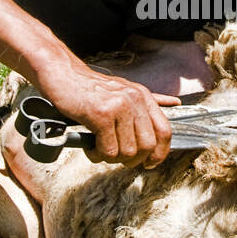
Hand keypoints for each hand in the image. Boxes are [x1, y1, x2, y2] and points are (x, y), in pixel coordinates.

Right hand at [36, 61, 178, 167]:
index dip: (160, 153)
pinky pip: (108, 150)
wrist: (61, 75)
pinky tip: (89, 145)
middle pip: (148, 146)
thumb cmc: (89, 88)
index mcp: (143, 96)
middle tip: (116, 157)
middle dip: (132, 160)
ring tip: (98, 148)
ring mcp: (119, 106)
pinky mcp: (101, 114)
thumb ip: (148, 101)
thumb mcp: (123, 90)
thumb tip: (175, 103)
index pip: (165, 131)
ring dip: (111, 158)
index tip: (148, 163)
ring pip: (127, 152)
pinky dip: (97, 155)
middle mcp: (135, 100)